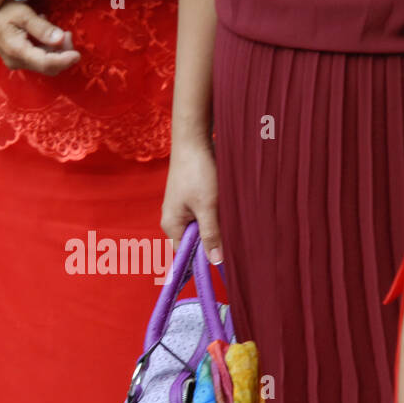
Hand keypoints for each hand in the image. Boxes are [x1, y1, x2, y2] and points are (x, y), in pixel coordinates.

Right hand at [0, 1, 79, 74]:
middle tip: (68, 35)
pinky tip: (47, 34)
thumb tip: (61, 39)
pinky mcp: (19, 60)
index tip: (77, 55)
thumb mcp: (23, 14)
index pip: (46, 63)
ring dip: (57, 51)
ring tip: (60, 32)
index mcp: (17, 51)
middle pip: (48, 67)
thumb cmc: (1, 11)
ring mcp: (17, 62)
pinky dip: (48, 50)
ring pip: (45, 64)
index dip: (64, 60)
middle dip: (63, 54)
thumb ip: (43, 28)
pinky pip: (39, 60)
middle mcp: (16, 61)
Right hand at [161, 131, 222, 263]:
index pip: (185, 255)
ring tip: (229, 219)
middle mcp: (173, 219)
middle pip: (194, 242)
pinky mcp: (190, 198)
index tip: (223, 260)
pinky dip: (215, 215)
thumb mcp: (208, 207)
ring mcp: (181, 208)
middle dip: (212, 241)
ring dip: (216, 226)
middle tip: (232, 238)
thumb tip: (215, 262)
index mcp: (171, 225)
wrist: (194, 140)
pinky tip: (225, 208)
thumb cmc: (197, 172)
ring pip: (201, 227)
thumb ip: (211, 235)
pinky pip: (203, 215)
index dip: (203, 260)